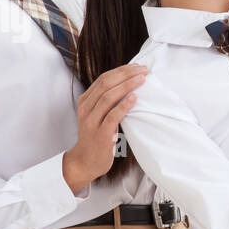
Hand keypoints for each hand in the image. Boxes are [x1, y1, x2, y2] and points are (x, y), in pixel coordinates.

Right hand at [62, 63, 147, 192]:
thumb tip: (128, 85)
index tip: (137, 66)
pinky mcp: (100, 134)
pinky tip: (134, 98)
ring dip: (127, 86)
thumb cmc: (96, 137)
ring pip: (108, 97)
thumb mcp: (97, 115)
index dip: (121, 70)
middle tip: (143, 70)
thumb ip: (107, 101)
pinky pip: (112, 116)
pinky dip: (124, 105)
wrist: (86, 161)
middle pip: (106, 84)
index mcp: (85, 101)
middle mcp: (86, 108)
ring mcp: (92, 121)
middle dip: (126, 74)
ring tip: (141, 80)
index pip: (103, 79)